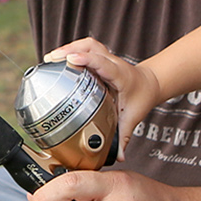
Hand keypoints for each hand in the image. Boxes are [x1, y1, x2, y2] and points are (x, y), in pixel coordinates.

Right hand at [45, 37, 159, 153]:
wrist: (150, 83)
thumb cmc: (141, 98)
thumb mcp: (133, 117)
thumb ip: (123, 136)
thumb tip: (118, 156)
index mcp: (120, 75)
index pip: (103, 63)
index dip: (87, 59)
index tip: (71, 60)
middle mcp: (113, 62)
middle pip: (92, 48)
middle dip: (70, 51)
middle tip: (51, 60)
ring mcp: (107, 56)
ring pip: (87, 44)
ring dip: (69, 47)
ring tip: (50, 58)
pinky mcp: (101, 55)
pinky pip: (85, 47)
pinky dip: (71, 49)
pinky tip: (58, 58)